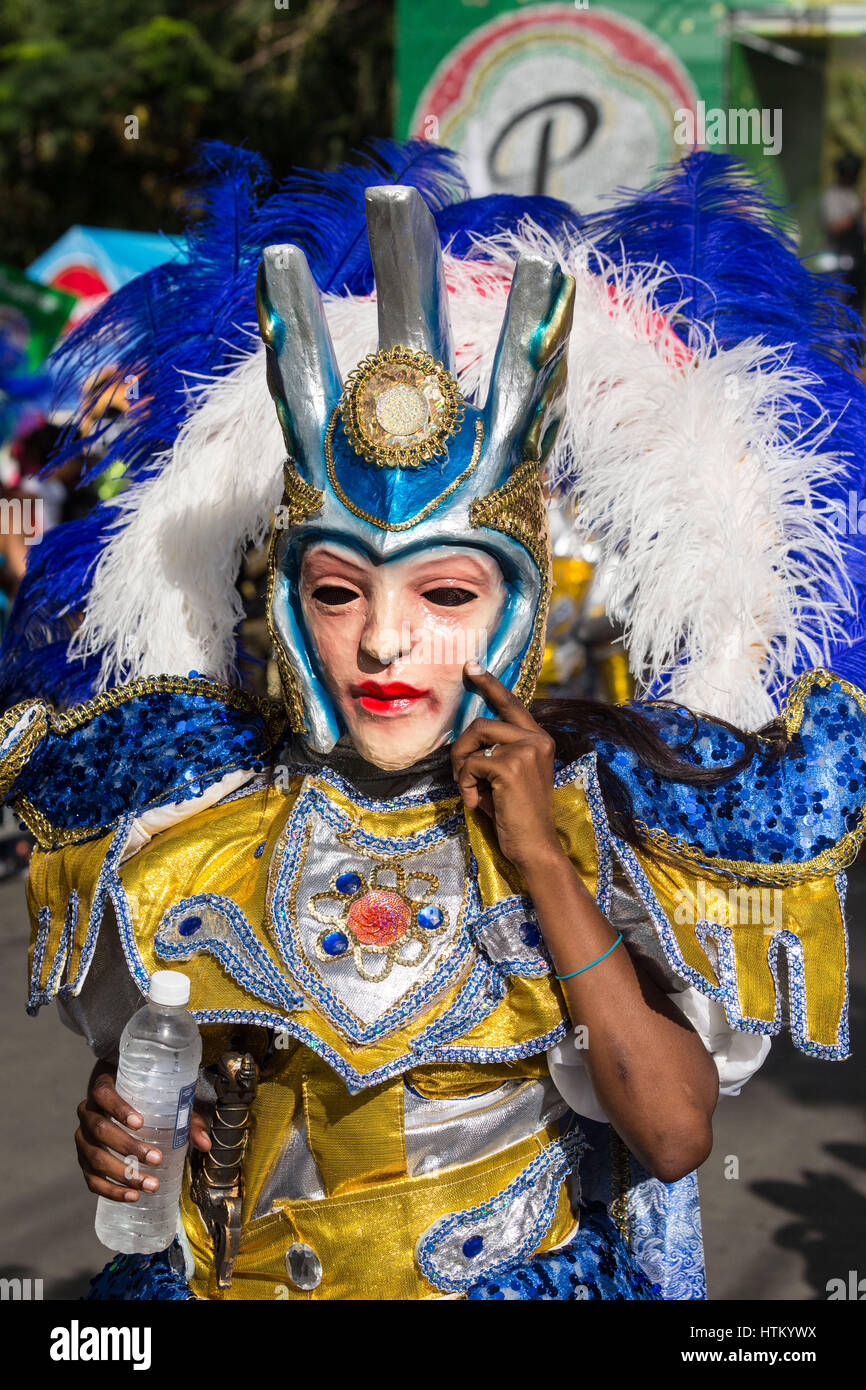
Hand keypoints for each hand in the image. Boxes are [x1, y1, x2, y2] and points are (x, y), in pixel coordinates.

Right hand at [75, 1057, 210, 1202]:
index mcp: (103, 1089)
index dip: (118, 1108)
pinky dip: (111, 1190)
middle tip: (156, 1158)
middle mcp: (87, 1113)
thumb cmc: (143, 1099)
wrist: (117, 1105)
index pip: (103, 1094)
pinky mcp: (83, 1160)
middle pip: (99, 1129)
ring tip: (149, 1184)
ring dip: (122, 1174)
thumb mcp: (163, 1100)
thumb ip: (185, 1118)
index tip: (140, 1122)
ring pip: (94, 1157)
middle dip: (127, 1147)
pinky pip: (91, 1179)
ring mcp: (82, 1138)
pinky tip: (132, 1195)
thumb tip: (205, 1144)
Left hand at [451, 662, 563, 875]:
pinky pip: (471, 763)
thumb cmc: (515, 814)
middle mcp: (536, 738)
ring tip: (471, 789)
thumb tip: (465, 736)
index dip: (490, 684)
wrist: (533, 845)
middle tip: (462, 776)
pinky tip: (478, 802)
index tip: (471, 666)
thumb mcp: (505, 775)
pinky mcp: (511, 764)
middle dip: (461, 748)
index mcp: (538, 739)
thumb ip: (494, 751)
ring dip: (462, 766)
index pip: (512, 703)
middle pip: (481, 722)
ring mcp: (526, 749)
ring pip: (473, 739)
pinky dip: (466, 784)